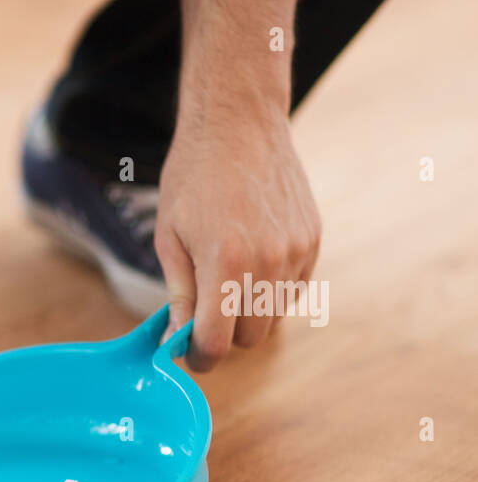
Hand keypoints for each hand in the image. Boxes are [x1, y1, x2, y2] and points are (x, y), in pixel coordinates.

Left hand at [154, 110, 320, 370]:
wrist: (239, 124)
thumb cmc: (192, 178)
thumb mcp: (170, 238)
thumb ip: (179, 295)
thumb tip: (177, 342)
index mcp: (226, 262)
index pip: (219, 341)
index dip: (200, 357)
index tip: (188, 353)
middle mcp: (269, 260)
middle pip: (250, 338)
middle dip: (224, 337)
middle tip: (202, 315)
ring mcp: (297, 251)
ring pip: (274, 317)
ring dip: (249, 314)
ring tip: (225, 281)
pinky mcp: (313, 241)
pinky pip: (293, 291)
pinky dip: (271, 292)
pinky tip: (250, 263)